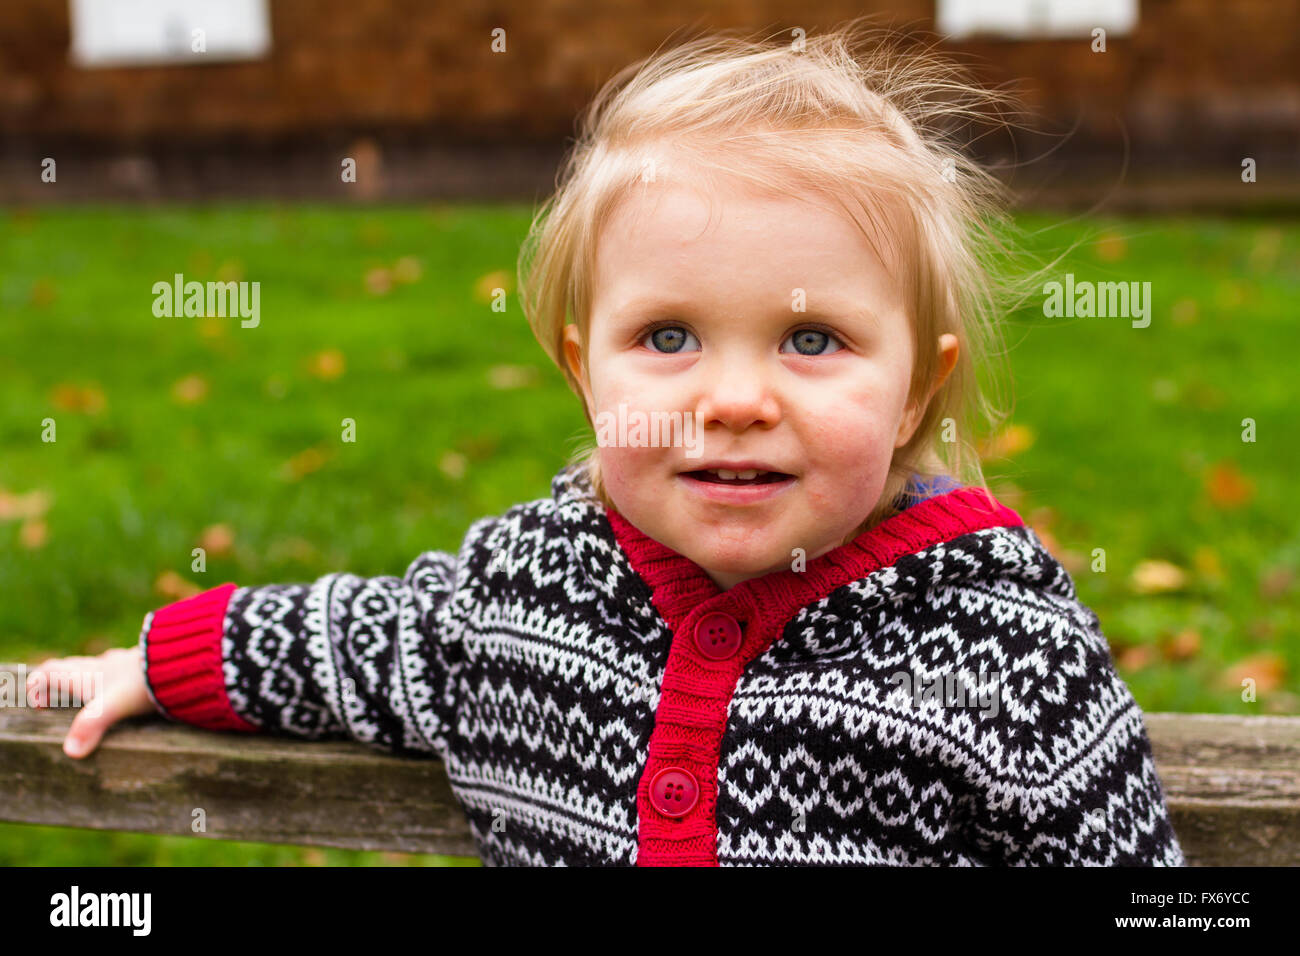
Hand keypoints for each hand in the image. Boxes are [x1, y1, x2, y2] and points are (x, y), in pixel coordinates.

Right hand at [25, 646, 156, 758]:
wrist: (185, 659)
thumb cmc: (144, 682)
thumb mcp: (113, 706)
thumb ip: (91, 725)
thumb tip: (71, 752)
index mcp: (88, 674)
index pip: (50, 671)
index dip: (38, 686)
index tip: (39, 706)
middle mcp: (104, 665)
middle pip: (71, 667)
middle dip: (59, 682)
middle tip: (56, 702)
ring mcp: (126, 662)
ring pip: (98, 665)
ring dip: (89, 679)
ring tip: (91, 698)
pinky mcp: (146, 662)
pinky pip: (124, 667)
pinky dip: (117, 677)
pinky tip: (128, 687)